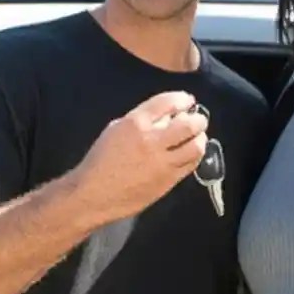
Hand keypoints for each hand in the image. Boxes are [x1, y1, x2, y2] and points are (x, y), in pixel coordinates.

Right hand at [71, 91, 207, 222]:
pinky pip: (191, 165)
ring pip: (196, 147)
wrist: (93, 194)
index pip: (168, 103)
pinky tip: (190, 153)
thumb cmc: (101, 160)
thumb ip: (142, 120)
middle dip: (198, 119)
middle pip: (189, 125)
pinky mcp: (168, 181)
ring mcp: (162, 163)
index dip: (183, 99)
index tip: (187, 101)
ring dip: (200, 138)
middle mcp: (152, 141)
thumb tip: (167, 116)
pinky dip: (195, 156)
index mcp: (135, 123)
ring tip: (196, 137)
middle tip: (197, 120)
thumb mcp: (116, 130)